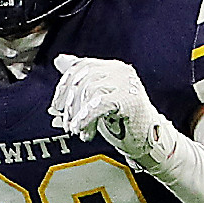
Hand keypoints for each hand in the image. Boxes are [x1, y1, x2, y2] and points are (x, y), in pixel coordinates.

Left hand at [49, 54, 178, 175]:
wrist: (147, 142)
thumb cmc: (122, 122)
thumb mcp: (95, 101)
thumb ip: (80, 82)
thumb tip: (59, 60)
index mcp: (111, 68)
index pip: (81, 66)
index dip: (64, 86)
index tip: (56, 106)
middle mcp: (120, 71)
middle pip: (83, 79)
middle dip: (69, 104)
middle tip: (66, 124)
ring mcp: (126, 83)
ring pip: (89, 90)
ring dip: (78, 115)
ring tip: (78, 130)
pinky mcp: (129, 98)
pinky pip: (99, 104)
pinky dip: (86, 118)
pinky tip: (82, 129)